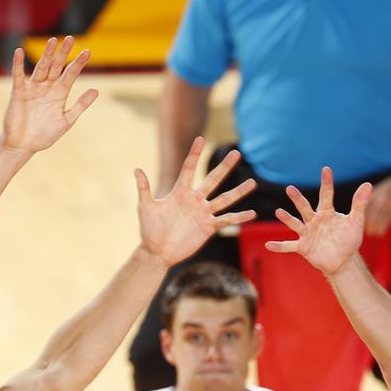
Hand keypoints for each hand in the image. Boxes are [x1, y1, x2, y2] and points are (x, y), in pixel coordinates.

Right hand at [2, 37, 97, 154]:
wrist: (24, 145)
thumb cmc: (45, 135)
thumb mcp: (66, 120)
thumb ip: (80, 105)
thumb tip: (96, 90)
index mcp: (59, 94)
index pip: (70, 75)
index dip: (78, 64)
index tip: (88, 52)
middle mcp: (47, 88)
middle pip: (56, 66)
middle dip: (63, 54)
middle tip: (71, 39)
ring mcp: (33, 88)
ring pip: (41, 68)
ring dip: (46, 55)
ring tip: (53, 41)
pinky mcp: (19, 93)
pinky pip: (18, 76)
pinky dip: (18, 64)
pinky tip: (20, 52)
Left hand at [133, 140, 257, 265]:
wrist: (157, 252)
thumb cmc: (149, 229)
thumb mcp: (145, 208)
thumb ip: (144, 189)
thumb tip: (137, 169)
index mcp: (180, 192)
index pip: (189, 168)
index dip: (194, 154)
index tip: (200, 138)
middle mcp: (195, 200)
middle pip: (213, 180)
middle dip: (224, 167)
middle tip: (237, 153)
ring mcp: (203, 213)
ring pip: (224, 199)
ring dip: (238, 192)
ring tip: (253, 183)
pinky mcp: (208, 227)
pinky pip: (226, 220)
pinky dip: (239, 217)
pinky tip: (253, 213)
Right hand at [267, 168, 373, 278]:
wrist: (344, 260)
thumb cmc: (348, 239)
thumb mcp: (355, 221)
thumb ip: (359, 203)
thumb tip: (368, 184)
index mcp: (327, 212)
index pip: (326, 195)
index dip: (327, 183)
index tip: (326, 169)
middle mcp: (314, 220)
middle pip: (305, 207)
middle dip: (298, 199)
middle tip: (290, 189)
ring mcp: (307, 233)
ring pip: (295, 224)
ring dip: (287, 219)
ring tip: (279, 212)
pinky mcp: (303, 247)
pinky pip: (289, 246)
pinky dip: (279, 246)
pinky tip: (268, 245)